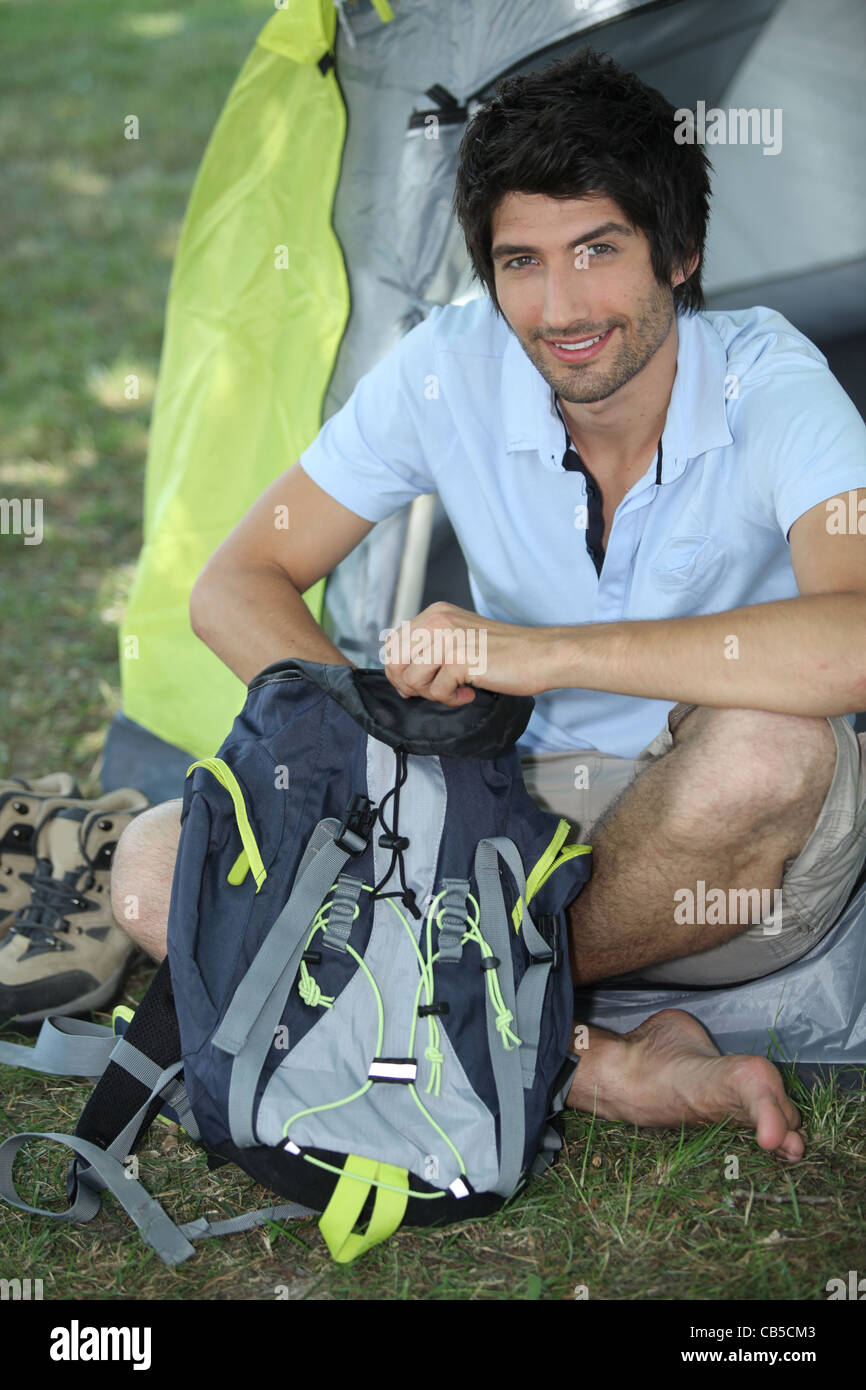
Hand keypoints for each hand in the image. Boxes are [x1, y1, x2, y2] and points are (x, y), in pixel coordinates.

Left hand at [382, 600, 549, 706]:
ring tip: (457, 689)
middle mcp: (437, 621)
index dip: (398, 669)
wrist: (540, 654)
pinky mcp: (459, 658)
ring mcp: (447, 638)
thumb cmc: (505, 652)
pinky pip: (437, 691)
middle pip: (395, 661)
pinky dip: (453, 699)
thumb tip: (400, 677)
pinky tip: (471, 691)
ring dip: (432, 693)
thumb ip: (431, 649)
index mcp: (435, 613)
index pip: (393, 643)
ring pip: (411, 678)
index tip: (416, 684)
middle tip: (437, 690)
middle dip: (410, 684)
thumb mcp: (460, 638)